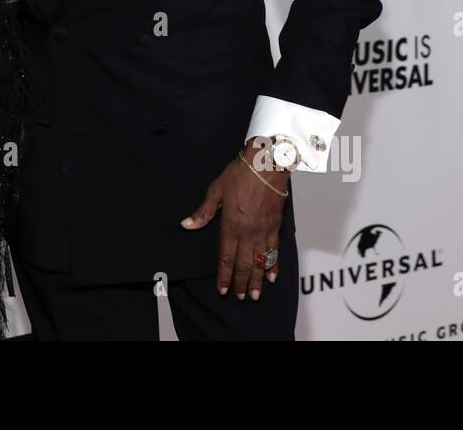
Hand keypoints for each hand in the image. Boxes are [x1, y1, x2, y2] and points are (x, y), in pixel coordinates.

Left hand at [181, 142, 288, 299]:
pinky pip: (274, 251)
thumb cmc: (240, 174)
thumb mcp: (216, 190)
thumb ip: (203, 212)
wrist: (267, 164)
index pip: (226, 256)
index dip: (224, 275)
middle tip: (238, 297)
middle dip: (239, 282)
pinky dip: (273, 265)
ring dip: (256, 280)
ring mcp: (263, 231)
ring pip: (259, 261)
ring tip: (253, 295)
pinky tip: (271, 276)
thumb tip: (187, 224)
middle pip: (243, 264)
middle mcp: (248, 232)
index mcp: (231, 224)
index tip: (222, 289)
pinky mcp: (275, 226)